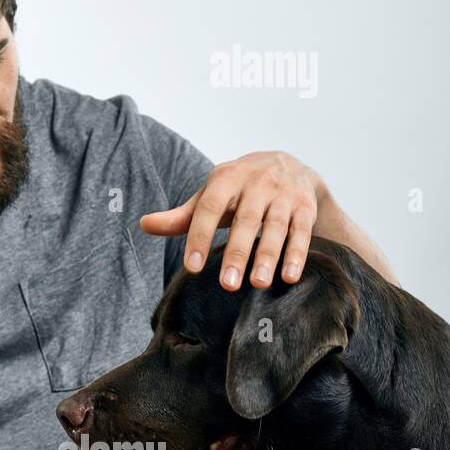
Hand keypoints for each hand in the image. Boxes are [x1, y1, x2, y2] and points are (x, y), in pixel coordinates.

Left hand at [139, 150, 326, 291]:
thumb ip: (182, 216)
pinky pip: (301, 231)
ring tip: (258, 284)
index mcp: (226, 178)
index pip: (209, 209)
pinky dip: (296, 254)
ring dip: (267, 256)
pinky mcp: (305, 206)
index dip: (199, 236)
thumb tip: (143, 225)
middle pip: (244, 221)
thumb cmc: (238, 189)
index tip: (193, 267)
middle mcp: (256, 183)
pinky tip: (288, 276)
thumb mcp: (211, 196)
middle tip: (227, 286)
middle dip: (236, 253)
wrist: (288, 164)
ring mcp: (283, 194)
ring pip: (275, 227)